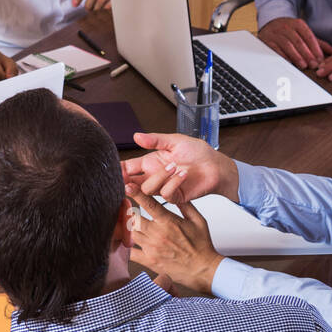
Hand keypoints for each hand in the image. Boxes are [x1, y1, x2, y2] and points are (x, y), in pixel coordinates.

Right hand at [121, 131, 238, 203]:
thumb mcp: (174, 141)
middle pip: (134, 183)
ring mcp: (164, 187)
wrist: (216, 165)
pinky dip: (173, 183)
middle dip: (128, 182)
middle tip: (127, 180)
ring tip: (174, 166)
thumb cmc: (197, 152)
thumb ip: (155, 140)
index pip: (129, 168)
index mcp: (151, 162)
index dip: (120, 170)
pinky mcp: (176, 196)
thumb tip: (136, 136)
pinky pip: (166, 194)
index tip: (116, 169)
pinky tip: (183, 174)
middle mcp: (155, 176)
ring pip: (148, 189)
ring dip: (159, 177)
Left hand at [126, 189, 222, 293]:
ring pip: (131, 234)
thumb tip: (175, 193)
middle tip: (129, 210)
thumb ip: (185, 205)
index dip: (136, 193)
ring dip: (129, 228)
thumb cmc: (202, 245)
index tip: (128, 186)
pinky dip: (127, 247)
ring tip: (132, 225)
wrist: (203, 269)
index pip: (149, 204)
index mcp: (169, 222)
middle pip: (134, 218)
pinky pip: (131, 253)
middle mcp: (158, 234)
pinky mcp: (150, 261)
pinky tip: (129, 243)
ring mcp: (152, 249)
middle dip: (130, 212)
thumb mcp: (198, 220)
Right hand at [258, 16, 323, 68]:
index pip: (309, 37)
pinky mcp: (268, 40)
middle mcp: (287, 27)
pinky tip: (289, 62)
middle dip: (307, 54)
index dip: (315, 49)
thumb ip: (319, 44)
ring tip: (303, 65)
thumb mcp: (305, 34)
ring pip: (287, 45)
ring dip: (296, 56)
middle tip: (313, 65)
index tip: (320, 59)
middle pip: (299, 42)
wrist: (270, 23)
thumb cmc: (291, 31)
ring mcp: (276, 33)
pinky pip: (275, 48)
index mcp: (298, 24)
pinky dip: (282, 56)